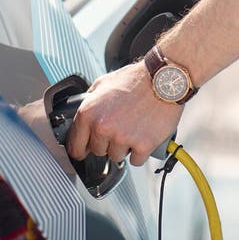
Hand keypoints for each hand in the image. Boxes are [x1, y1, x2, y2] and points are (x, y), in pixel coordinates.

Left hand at [66, 61, 183, 166]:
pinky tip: (143, 136)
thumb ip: (90, 101)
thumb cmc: (136, 79)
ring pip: (117, 157)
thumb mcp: (104, 82)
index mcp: (88, 113)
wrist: (163, 79)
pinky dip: (140, 152)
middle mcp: (103, 127)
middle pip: (98, 152)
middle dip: (107, 142)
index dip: (82, 148)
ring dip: (124, 147)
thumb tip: (83, 117)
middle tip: (120, 126)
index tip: (87, 149)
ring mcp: (122, 138)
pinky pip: (136, 160)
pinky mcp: (142, 145)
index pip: (75, 147)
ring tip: (133, 128)